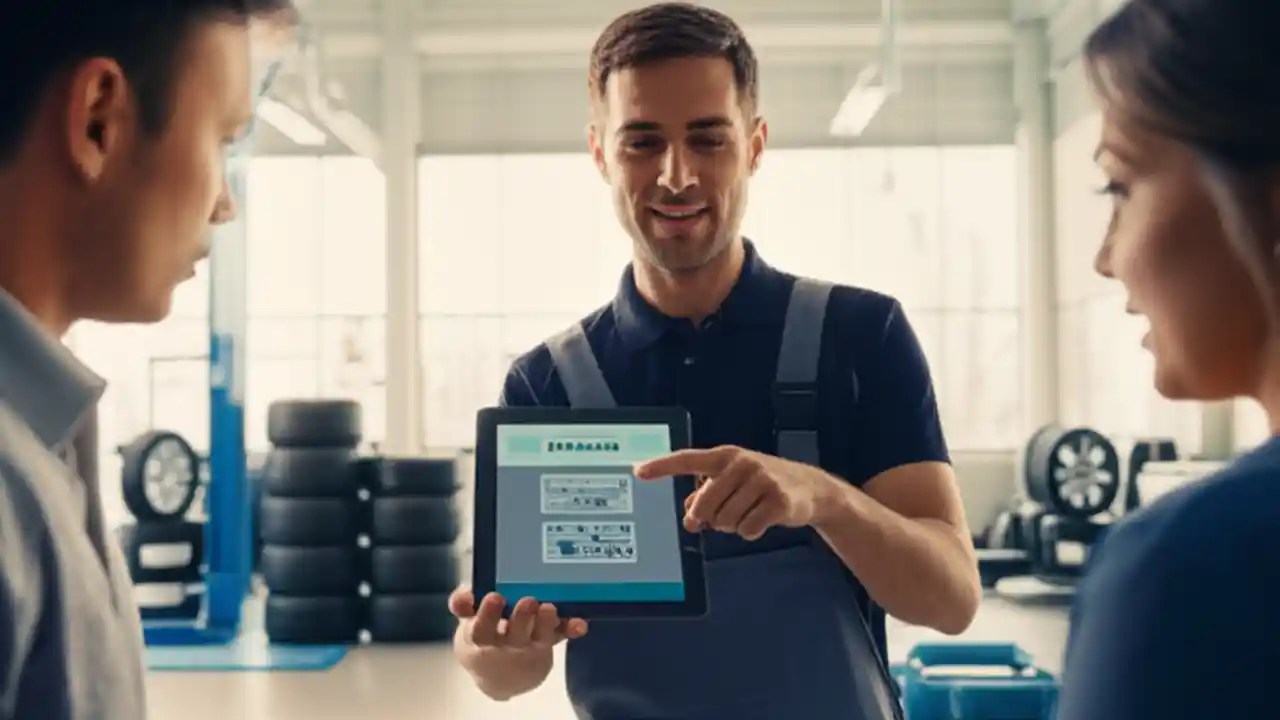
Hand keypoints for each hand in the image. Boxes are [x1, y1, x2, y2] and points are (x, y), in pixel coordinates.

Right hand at [449, 585, 587, 649]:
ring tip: (550, 608)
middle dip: (521, 619)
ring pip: (539, 638)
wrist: (499, 676)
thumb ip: (464, 605)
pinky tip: (580, 624)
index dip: (486, 615)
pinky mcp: (545, 647)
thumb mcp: (467, 621)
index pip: (478, 630)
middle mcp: (503, 647)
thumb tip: (465, 595)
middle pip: (513, 635)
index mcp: (477, 639)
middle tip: (528, 601)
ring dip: (546, 624)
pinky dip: (570, 630)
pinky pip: (558, 637)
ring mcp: (526, 649)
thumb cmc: (482, 635)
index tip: (495, 596)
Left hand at [634, 445, 838, 540]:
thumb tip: (688, 518)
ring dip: (733, 525)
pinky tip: (762, 520)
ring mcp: (762, 480)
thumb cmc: (763, 484)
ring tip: (749, 512)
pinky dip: (751, 531)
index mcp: (725, 456)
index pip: (687, 460)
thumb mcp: (733, 483)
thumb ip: (706, 497)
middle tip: (723, 516)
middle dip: (710, 519)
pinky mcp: (778, 500)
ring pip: (725, 521)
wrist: (811, 488)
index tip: (639, 472)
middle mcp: (741, 463)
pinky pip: (747, 529)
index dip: (662, 467)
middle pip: (704, 506)